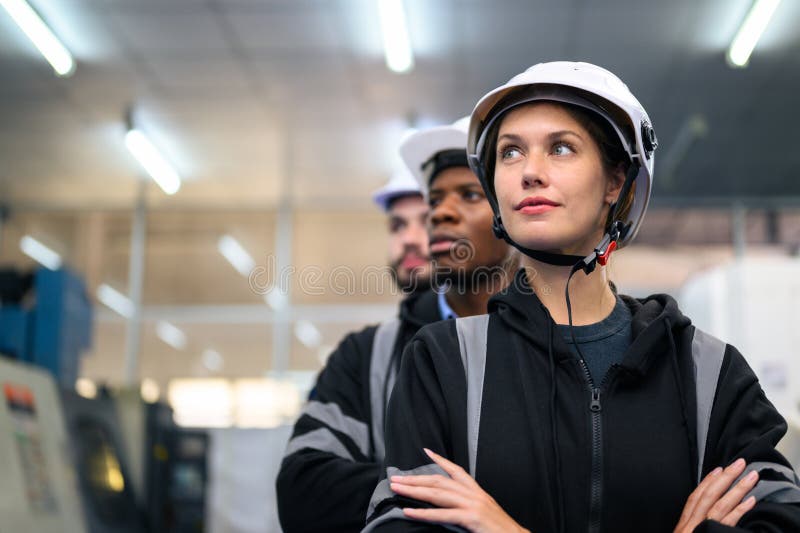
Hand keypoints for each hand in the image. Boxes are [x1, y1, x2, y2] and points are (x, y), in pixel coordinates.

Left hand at [389, 448, 528, 532]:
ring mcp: (472, 505)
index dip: (440, 460)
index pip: (456, 471)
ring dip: (414, 491)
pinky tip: (409, 511)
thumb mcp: (484, 512)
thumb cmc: (500, 529)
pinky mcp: (471, 518)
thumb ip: (467, 506)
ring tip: (397, 489)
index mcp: (477, 492)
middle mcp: (474, 494)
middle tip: (396, 478)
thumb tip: (450, 507)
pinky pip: (442, 514)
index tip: (426, 451)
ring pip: (437, 494)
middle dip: (415, 479)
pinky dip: (423, 513)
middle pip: (439, 482)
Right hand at [674, 458, 758, 531]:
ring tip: (751, 477)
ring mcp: (704, 529)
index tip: (719, 469)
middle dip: (726, 478)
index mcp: (685, 523)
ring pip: (720, 505)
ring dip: (737, 489)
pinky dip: (739, 510)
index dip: (707, 482)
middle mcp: (693, 523)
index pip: (695, 497)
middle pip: (709, 496)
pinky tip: (751, 501)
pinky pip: (729, 522)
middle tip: (739, 464)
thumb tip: (704, 519)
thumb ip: (693, 527)